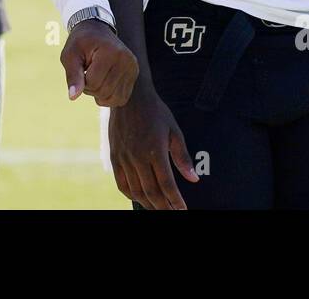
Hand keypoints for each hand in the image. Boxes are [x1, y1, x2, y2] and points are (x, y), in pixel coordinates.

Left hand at [60, 19, 137, 106]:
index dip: (81, 81)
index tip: (81, 68)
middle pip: (104, 92)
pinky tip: (104, 84)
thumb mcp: (70, 55)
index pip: (93, 82)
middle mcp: (126, 60)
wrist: (96, 30)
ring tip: (96, 78)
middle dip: (90, 88)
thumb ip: (72, 75)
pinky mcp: (134, 74)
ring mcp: (132, 68)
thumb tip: (73, 97)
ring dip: (100, 95)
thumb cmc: (81, 43)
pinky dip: (110, 97)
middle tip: (87, 72)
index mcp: (110, 52)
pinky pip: (122, 98)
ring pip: (114, 99)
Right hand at [108, 85, 197, 208]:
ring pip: (135, 191)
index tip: (182, 209)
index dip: (175, 201)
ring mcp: (124, 158)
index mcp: (155, 150)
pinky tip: (139, 198)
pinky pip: (121, 183)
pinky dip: (131, 194)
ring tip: (158, 209)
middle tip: (171, 213)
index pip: (167, 184)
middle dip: (163, 207)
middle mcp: (138, 157)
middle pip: (151, 192)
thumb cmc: (155, 111)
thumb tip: (193, 179)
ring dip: (148, 204)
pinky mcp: (114, 156)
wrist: (129, 96)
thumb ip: (182, 157)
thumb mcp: (174, 130)